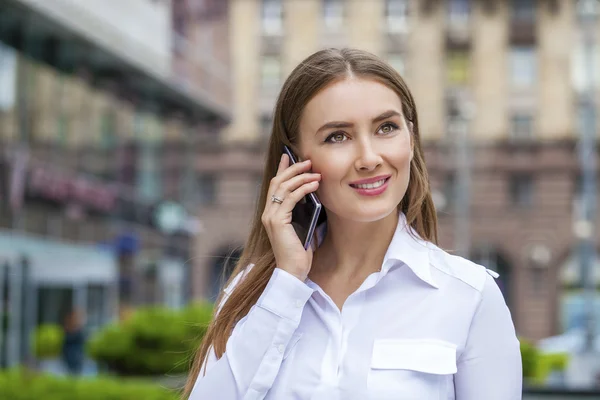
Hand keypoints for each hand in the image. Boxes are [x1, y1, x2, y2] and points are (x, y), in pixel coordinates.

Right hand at [261, 154, 320, 280]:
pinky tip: (314, 185)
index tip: (288, 156)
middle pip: (278, 182)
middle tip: (307, 161)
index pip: (275, 186)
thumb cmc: (300, 253)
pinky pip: (291, 198)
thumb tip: (314, 194)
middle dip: (293, 169)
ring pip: (284, 188)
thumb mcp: (303, 226)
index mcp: (272, 214)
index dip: (282, 170)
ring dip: (301, 177)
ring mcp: (271, 217)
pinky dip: (303, 189)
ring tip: (315, 172)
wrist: (294, 271)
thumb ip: (304, 211)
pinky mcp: (278, 221)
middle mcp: (268, 213)